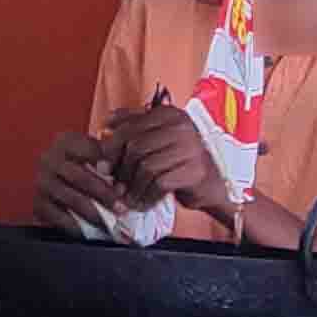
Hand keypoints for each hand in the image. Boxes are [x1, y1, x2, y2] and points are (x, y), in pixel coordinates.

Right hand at [33, 132, 133, 233]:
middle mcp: (50, 159)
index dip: (110, 168)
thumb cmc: (83, 165)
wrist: (56, 178)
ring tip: (111, 222)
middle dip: (104, 194)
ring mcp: (42, 181)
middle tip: (121, 207)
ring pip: (71, 199)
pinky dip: (77, 226)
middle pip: (80, 177)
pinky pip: (58, 217)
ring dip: (95, 213)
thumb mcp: (94, 153)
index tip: (124, 184)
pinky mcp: (38, 202)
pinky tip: (92, 230)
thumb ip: (109, 159)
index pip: (90, 152)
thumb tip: (124, 181)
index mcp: (66, 141)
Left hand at [108, 93, 240, 218]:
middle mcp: (181, 127)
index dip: (112, 147)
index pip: (129, 127)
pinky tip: (143, 202)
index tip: (104, 164)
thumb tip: (105, 127)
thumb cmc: (180, 161)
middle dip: (121, 169)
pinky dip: (147, 196)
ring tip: (128, 196)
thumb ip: (134, 128)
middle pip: (135, 147)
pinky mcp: (194, 171)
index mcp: (169, 114)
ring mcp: (190, 148)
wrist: (211, 184)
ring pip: (146, 166)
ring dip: (133, 186)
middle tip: (116, 184)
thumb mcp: (157, 139)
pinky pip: (159, 184)